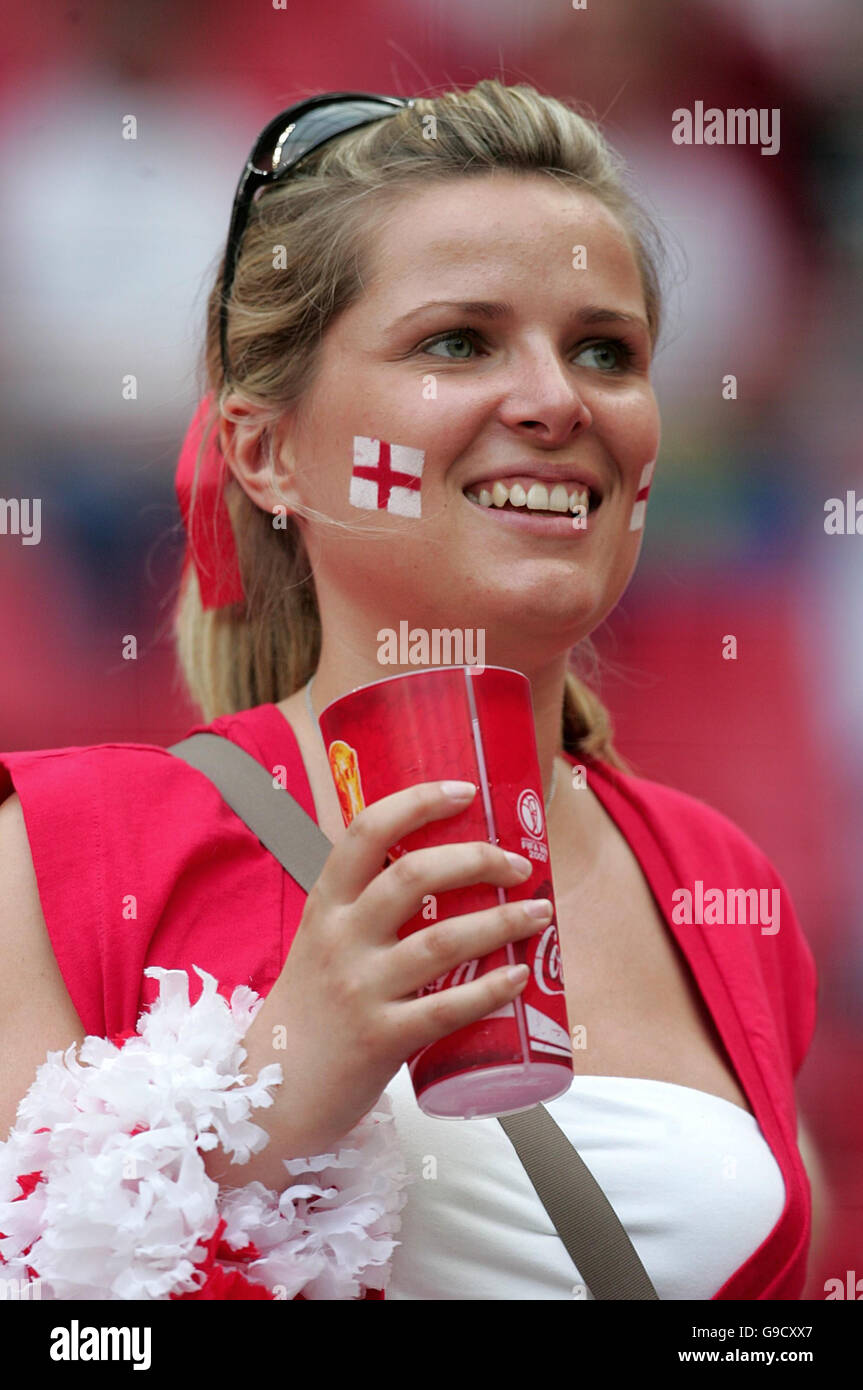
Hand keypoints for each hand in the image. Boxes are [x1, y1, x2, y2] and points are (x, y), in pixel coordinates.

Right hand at [241, 779, 550, 1162]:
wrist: (268, 1094)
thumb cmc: (309, 1012)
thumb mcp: (322, 943)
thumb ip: (365, 910)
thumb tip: (439, 872)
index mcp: (326, 906)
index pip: (366, 832)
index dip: (417, 802)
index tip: (464, 791)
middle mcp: (341, 939)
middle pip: (414, 876)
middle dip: (477, 859)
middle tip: (519, 865)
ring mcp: (360, 989)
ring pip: (442, 940)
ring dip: (501, 921)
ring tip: (540, 912)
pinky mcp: (380, 1040)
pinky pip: (447, 1008)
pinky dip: (491, 989)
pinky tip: (521, 976)